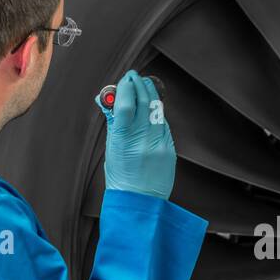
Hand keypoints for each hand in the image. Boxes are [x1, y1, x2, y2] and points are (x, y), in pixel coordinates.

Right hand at [97, 70, 175, 199]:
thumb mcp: (111, 149)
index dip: (125, 88)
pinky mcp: (170, 149)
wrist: (140, 201)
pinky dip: (156, 114)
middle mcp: (143, 141)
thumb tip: (108, 100)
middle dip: (139, 85)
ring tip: (144, 86)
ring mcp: (159, 145)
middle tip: (135, 77)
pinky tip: (151, 110)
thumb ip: (114, 123)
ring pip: (157, 110)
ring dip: (150, 95)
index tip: (124, 80)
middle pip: (144, 102)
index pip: (124, 104)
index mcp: (123, 141)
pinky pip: (163, 125)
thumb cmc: (121, 177)